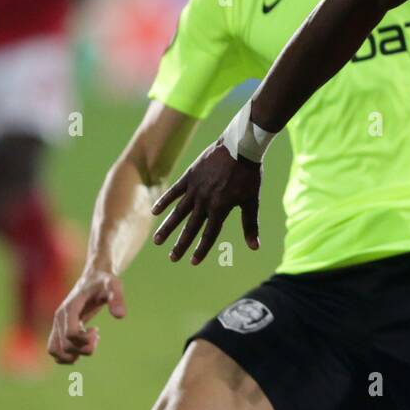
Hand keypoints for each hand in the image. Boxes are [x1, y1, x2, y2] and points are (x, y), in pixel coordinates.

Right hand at [48, 268, 125, 363]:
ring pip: (55, 352)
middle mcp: (60, 318)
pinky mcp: (59, 329)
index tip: (97, 330)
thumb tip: (120, 316)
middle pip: (65, 346)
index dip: (86, 339)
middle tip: (97, 336)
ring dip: (73, 355)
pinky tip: (83, 347)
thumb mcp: (114, 285)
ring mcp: (58, 324)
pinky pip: (54, 350)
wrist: (94, 278)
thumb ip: (117, 298)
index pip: (71, 334)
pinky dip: (66, 356)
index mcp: (70, 308)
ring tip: (89, 344)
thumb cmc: (104, 281)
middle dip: (84, 348)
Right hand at [152, 138, 261, 263]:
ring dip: (168, 227)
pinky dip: (164, 201)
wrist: (240, 147)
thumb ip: (250, 224)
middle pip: (190, 227)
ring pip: (178, 212)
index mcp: (220, 208)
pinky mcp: (190, 176)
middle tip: (172, 258)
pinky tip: (154, 211)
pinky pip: (174, 191)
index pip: (209, 234)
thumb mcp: (251, 200)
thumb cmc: (249, 174)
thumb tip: (255, 247)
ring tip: (157, 241)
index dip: (201, 249)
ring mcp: (195, 189)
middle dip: (181, 244)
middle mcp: (205, 201)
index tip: (192, 262)